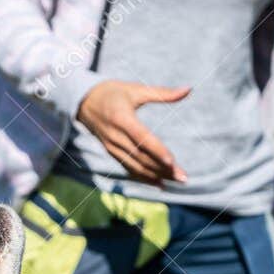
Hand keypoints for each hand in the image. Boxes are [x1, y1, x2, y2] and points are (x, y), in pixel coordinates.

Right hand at [75, 80, 189, 183]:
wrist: (84, 102)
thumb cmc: (113, 92)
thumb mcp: (136, 89)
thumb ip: (163, 93)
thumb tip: (189, 89)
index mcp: (122, 118)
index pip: (141, 138)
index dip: (156, 151)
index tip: (172, 162)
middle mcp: (115, 136)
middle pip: (141, 157)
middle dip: (162, 169)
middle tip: (183, 178)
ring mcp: (112, 147)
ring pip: (136, 166)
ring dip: (156, 176)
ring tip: (177, 181)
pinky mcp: (111, 153)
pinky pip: (129, 168)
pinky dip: (145, 178)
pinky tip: (160, 184)